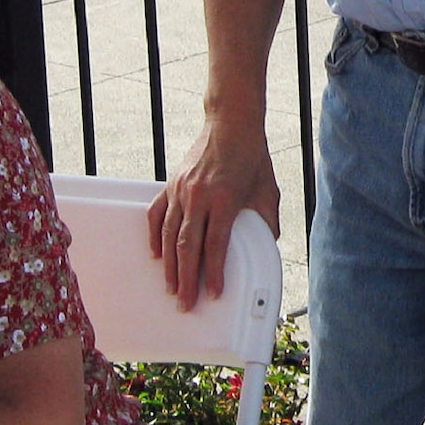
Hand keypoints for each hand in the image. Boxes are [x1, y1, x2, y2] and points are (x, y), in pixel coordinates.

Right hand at [149, 119, 279, 310]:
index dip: (214, 272)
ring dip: (169, 265)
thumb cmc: (251, 154)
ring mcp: (181, 190)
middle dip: (186, 279)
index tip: (214, 292)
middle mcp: (199, 196)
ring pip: (170, 235)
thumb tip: (268, 244)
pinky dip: (155, 236)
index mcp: (224, 199)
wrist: (231, 122)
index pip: (216, 245)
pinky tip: (156, 254)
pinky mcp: (171, 183)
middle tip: (186, 302)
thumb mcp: (267, 188)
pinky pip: (157, 214)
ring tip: (171, 287)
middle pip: (188, 247)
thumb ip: (266, 219)